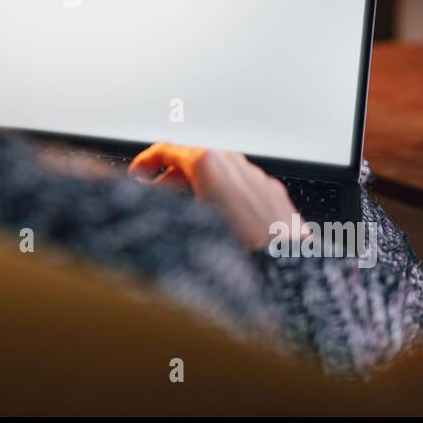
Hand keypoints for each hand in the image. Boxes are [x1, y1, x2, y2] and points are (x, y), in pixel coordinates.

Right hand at [129, 144, 301, 250]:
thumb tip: (150, 204)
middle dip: (170, 178)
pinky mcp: (273, 194)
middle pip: (193, 161)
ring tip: (187, 212)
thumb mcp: (184, 226)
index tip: (137, 174)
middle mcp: (235, 164)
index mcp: (210, 164)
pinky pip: (242, 187)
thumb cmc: (239, 252)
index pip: (167, 150)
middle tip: (156, 197)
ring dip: (198, 187)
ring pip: (219, 174)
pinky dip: (224, 196)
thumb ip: (163, 205)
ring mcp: (257, 178)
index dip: (145, 161)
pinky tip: (221, 222)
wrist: (284, 272)